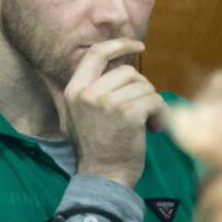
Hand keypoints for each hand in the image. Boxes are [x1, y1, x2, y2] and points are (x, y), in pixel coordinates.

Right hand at [55, 39, 168, 189]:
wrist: (103, 176)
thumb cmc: (93, 147)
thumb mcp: (72, 116)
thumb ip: (76, 92)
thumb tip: (60, 68)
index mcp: (74, 90)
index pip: (97, 54)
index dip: (120, 45)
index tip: (139, 46)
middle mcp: (88, 93)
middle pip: (130, 72)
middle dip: (141, 90)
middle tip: (140, 112)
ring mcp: (108, 102)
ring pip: (146, 87)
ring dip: (152, 105)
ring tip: (145, 124)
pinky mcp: (128, 113)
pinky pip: (156, 101)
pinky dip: (161, 115)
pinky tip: (155, 129)